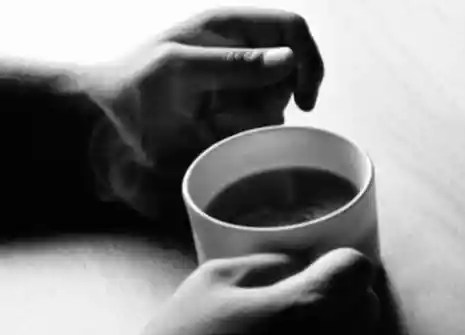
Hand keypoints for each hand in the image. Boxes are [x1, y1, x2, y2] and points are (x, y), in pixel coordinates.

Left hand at [80, 8, 323, 213]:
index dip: (307, 59)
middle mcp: (242, 50)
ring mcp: (240, 81)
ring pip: (280, 101)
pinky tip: (212, 129)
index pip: (294, 29)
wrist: (108, 116)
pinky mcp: (235, 108)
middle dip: (276, 96)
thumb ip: (236, 64)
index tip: (303, 99)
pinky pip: (261, 122)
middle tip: (235, 110)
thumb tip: (290, 61)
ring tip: (212, 119)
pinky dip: (244, 131)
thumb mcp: (182, 69)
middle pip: (294, 70)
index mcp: (232, 25)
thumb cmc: (135, 82)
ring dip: (254, 117)